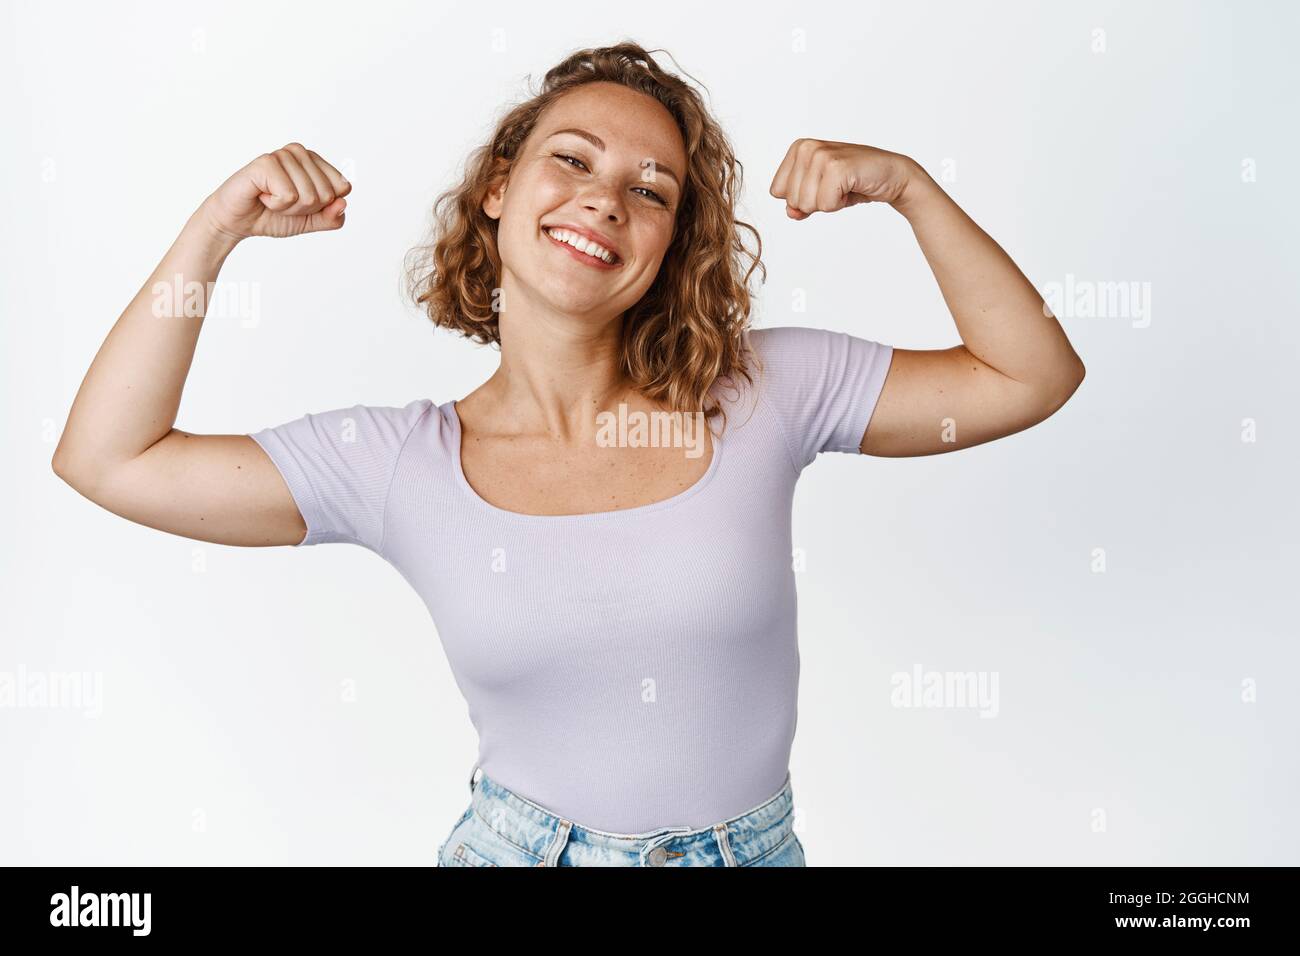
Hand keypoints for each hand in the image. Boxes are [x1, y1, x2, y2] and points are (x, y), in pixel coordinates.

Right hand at [201, 143, 350, 240]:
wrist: (238, 221)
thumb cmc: (272, 215)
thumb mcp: (309, 221)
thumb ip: (331, 218)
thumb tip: (342, 204)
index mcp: (315, 161)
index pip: (343, 187)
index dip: (324, 206)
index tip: (300, 203)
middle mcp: (300, 152)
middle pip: (327, 194)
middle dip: (305, 209)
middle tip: (282, 202)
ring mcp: (283, 155)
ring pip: (309, 196)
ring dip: (288, 208)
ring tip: (270, 198)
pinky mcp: (266, 162)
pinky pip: (289, 196)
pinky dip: (275, 205)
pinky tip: (262, 195)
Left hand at [769, 139, 917, 219]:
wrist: (891, 176)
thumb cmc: (854, 182)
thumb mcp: (819, 194)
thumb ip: (799, 203)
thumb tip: (791, 212)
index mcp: (798, 148)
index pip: (776, 191)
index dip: (801, 198)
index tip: (823, 185)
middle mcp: (807, 147)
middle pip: (791, 200)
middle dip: (816, 202)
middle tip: (837, 187)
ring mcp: (821, 155)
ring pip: (806, 204)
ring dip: (828, 203)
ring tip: (844, 187)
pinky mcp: (837, 167)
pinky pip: (825, 205)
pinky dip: (840, 204)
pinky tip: (852, 188)